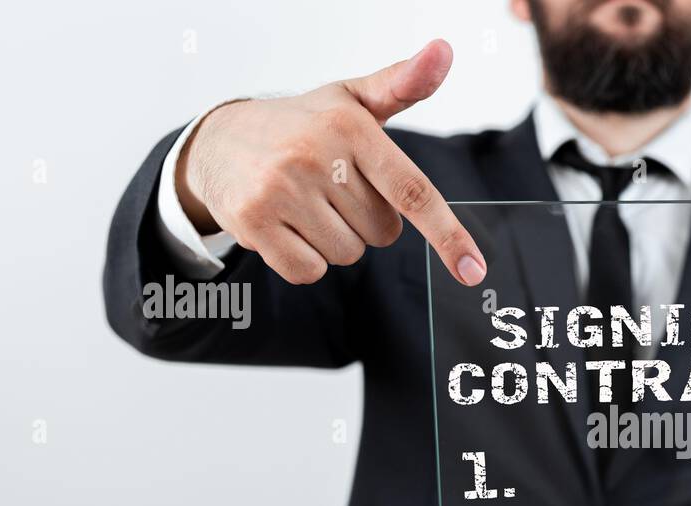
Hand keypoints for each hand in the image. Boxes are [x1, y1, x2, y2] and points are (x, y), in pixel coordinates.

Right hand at [175, 39, 485, 286]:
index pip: (412, 191)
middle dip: (365, 220)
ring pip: (347, 254)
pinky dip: (305, 260)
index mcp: (349, 126)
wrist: (217, 142)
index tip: (473, 270)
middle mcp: (314, 155)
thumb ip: (403, 84)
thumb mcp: (352, 101)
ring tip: (306, 203)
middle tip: (332, 189)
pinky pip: (309, 271)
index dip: (447, 235)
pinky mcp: (254, 221)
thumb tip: (444, 51)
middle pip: (382, 233)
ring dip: (334, 240)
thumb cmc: (302, 125)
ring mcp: (281, 189)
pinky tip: (286, 225)